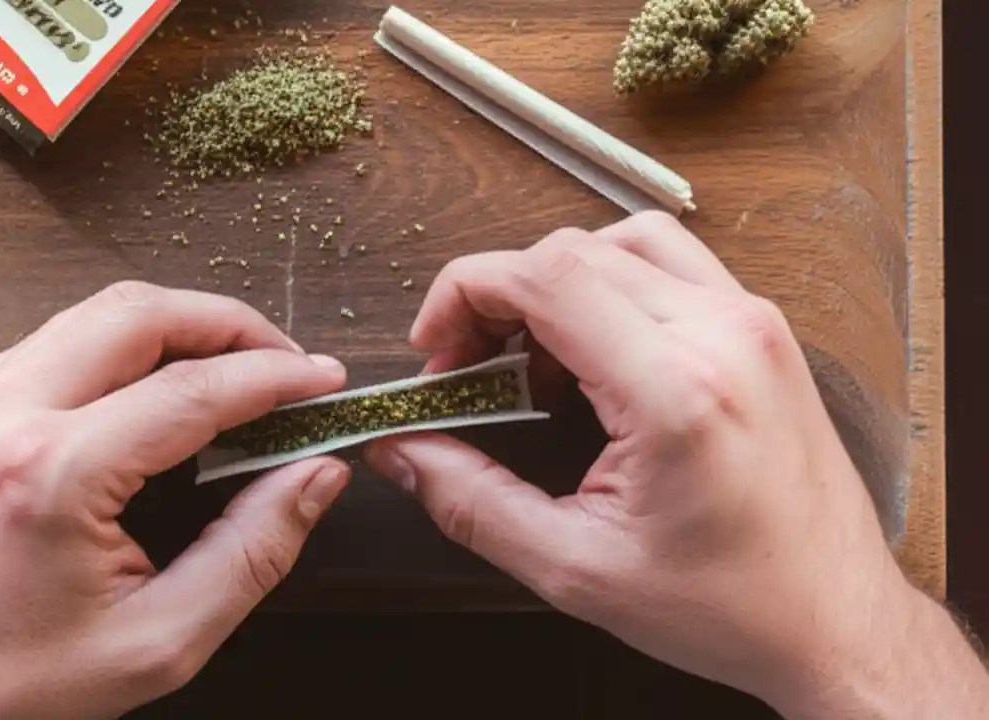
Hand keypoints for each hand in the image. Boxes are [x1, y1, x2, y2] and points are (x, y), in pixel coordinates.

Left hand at [0, 283, 349, 718]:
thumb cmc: (13, 684)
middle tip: (285, 360)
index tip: (324, 381)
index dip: (275, 377)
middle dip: (230, 324)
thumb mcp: (158, 641)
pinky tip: (161, 383)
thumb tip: (314, 476)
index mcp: (51, 475)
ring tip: (235, 367)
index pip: (192, 390)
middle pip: (140, 315)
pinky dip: (125, 345)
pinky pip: (58, 341)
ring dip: (179, 326)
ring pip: (96, 314)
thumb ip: (251, 552)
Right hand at [365, 212, 987, 716]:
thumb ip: (473, 503)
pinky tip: (589, 348)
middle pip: (573, 250)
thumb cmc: (726, 604)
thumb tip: (401, 452)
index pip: (547, 276)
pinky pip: (668, 263)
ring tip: (528, 356)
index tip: (434, 349)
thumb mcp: (576, 568)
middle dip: (495, 296)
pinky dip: (608, 283)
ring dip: (553, 282)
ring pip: (621, 242)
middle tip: (466, 367)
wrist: (834, 618)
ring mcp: (750, 322)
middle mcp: (721, 334)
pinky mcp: (761, 328)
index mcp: (675, 389)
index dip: (465, 293)